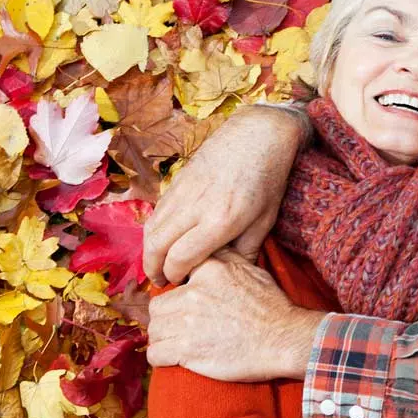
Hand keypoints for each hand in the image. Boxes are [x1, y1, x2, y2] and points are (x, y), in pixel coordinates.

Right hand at [142, 105, 309, 285]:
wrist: (258, 135)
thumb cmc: (268, 180)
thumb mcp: (265, 220)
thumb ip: (246, 251)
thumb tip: (234, 275)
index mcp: (220, 221)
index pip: (181, 258)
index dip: (175, 275)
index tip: (181, 282)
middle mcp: (196, 207)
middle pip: (156, 245)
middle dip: (153, 268)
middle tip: (160, 281)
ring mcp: (183, 191)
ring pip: (151, 227)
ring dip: (149, 250)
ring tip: (157, 264)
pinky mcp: (177, 180)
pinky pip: (157, 210)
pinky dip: (154, 229)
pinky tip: (164, 239)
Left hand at [146, 252, 326, 381]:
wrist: (283, 340)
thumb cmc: (271, 306)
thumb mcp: (250, 268)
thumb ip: (224, 256)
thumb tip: (207, 249)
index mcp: (208, 270)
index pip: (173, 276)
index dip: (176, 292)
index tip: (183, 303)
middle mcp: (193, 294)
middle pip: (157, 307)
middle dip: (166, 318)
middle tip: (181, 327)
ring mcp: (187, 323)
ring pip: (154, 330)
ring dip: (164, 338)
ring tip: (179, 343)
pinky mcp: (186, 350)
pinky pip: (154, 354)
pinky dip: (161, 358)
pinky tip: (175, 358)